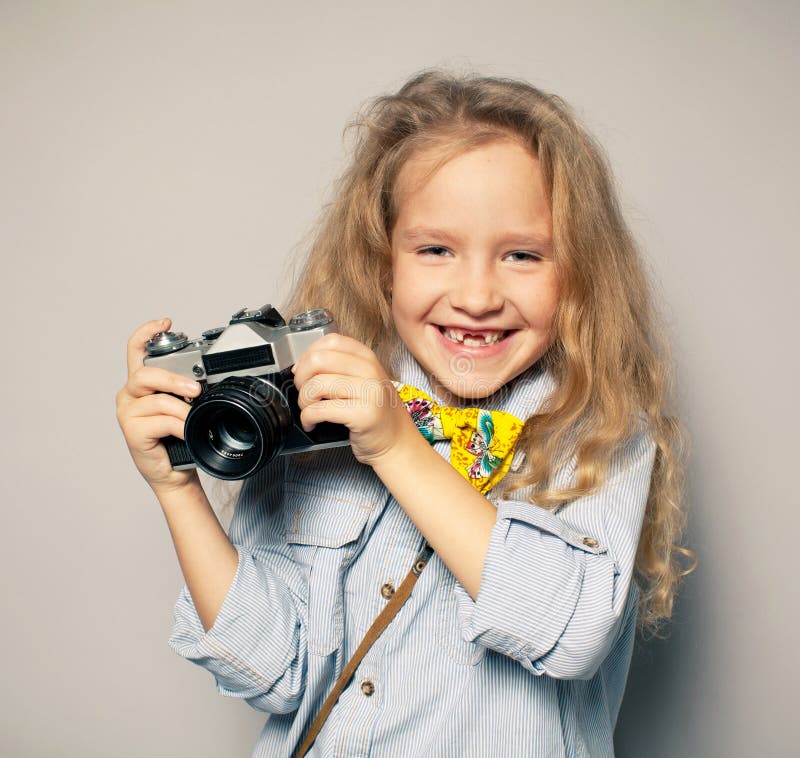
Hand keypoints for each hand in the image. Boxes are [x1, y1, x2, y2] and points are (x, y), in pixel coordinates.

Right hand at [115, 318, 203, 495]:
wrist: (176, 472)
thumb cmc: (179, 437)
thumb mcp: (183, 407)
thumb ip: (185, 390)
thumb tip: (204, 380)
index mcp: (141, 384)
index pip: (136, 350)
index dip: (148, 333)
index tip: (165, 321)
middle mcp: (130, 394)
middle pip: (146, 374)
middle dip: (174, 379)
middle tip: (196, 389)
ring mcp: (128, 412)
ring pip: (157, 398)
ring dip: (182, 408)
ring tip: (193, 417)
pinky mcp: (132, 431)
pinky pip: (161, 420)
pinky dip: (179, 426)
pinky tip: (185, 431)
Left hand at [291, 334, 418, 466]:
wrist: (397, 442)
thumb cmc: (373, 413)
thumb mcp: (362, 381)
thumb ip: (338, 368)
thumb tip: (300, 367)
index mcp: (367, 358)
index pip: (329, 342)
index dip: (308, 356)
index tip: (304, 373)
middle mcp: (370, 370)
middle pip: (318, 360)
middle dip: (301, 379)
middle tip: (305, 394)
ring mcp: (369, 392)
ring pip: (316, 385)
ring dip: (304, 401)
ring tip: (309, 410)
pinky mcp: (363, 415)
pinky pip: (319, 410)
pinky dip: (307, 418)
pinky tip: (312, 424)